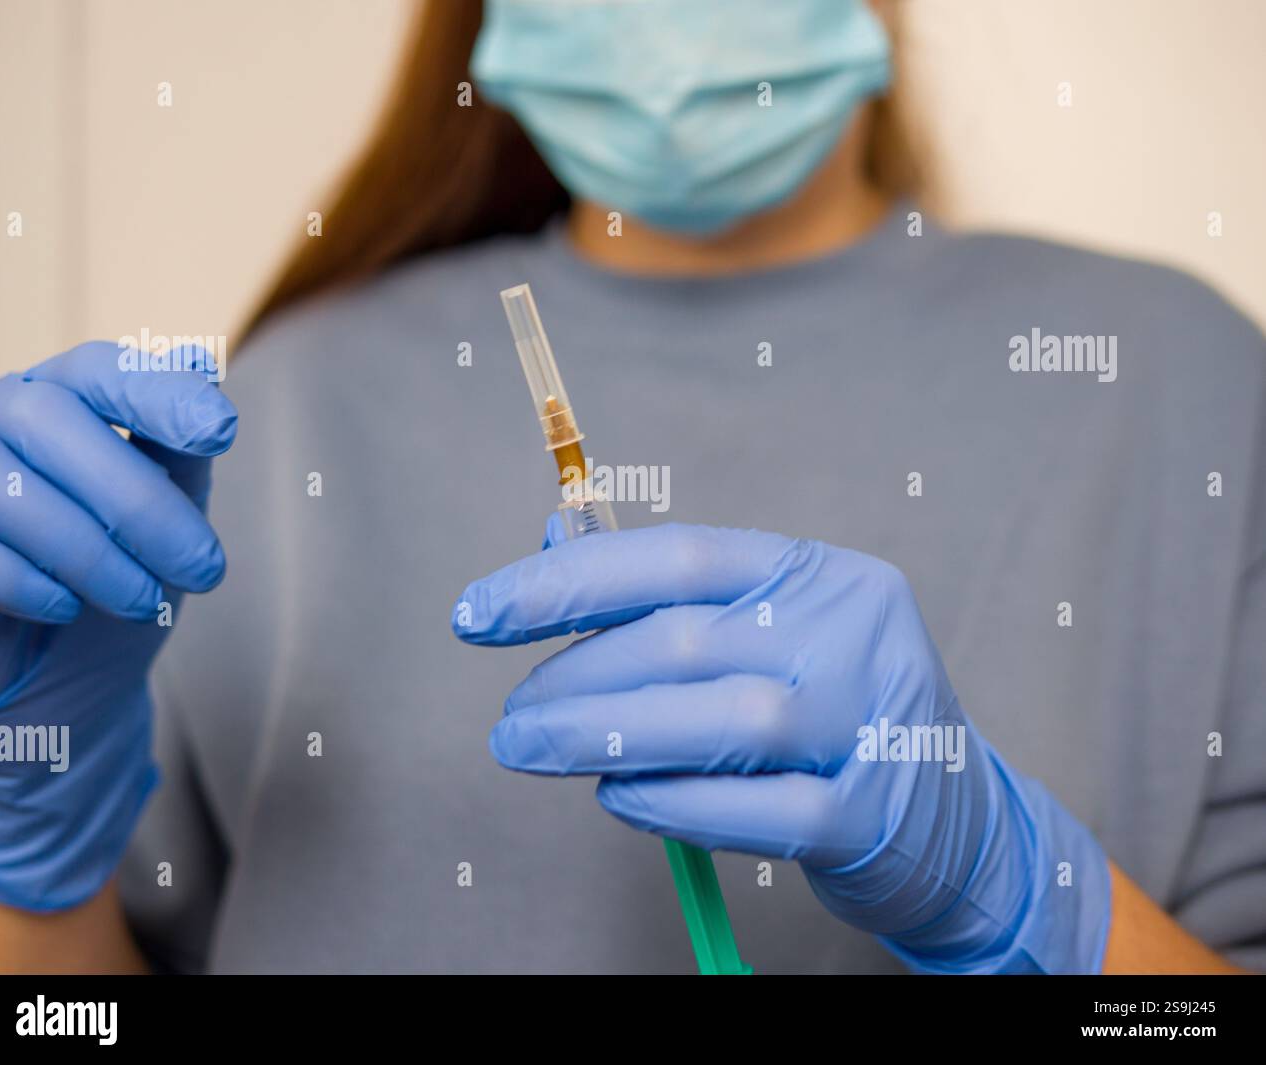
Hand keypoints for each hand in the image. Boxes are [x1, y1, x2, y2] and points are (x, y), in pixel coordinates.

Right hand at [0, 341, 235, 909]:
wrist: (43, 690)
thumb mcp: (162, 530)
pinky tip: (68, 610)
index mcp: (66, 412)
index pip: (106, 367)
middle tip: (202, 569)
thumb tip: (208, 401)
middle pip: (58, 425)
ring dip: (90, 541)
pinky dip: (20, 574)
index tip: (218, 427)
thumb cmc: (113, 597)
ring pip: (3, 480)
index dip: (157, 387)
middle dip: (138, 498)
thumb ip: (174, 464)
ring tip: (150, 601)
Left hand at [453, 523, 1110, 972]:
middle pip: (684, 641)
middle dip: (571, 677)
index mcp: (821, 573)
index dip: (565, 581)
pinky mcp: (868, 816)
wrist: (957, 820)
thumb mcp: (771, 638)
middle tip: (512, 719)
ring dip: (600, 736)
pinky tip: (616, 799)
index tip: (479, 614)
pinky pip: (749, 809)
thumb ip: (673, 607)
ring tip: (533, 750)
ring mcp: (869, 724)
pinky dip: (666, 803)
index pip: (678, 558)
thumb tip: (547, 559)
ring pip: (717, 720)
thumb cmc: (831, 715)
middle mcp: (853, 634)